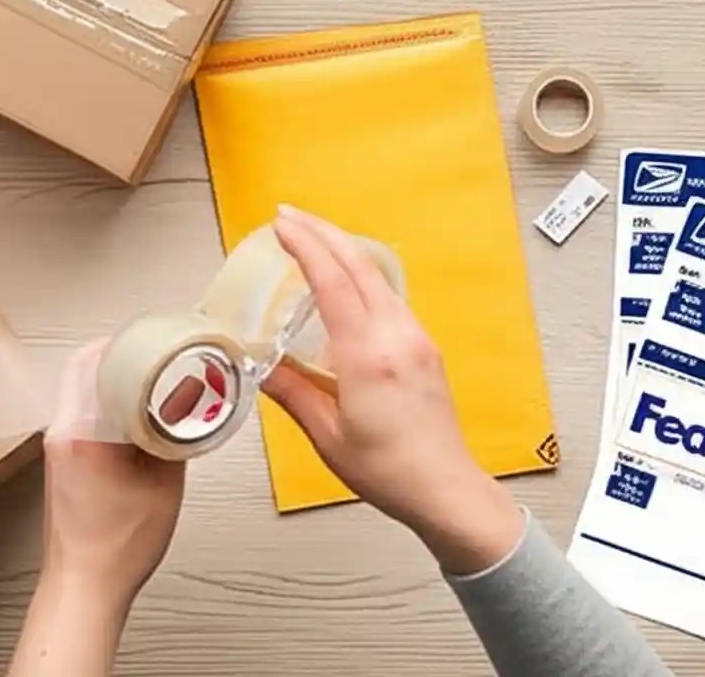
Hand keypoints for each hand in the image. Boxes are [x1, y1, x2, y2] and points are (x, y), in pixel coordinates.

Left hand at [10, 341, 184, 675]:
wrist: (83, 586)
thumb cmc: (115, 549)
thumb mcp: (163, 483)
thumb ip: (176, 433)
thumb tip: (191, 398)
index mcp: (83, 432)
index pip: (97, 361)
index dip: (129, 342)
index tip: (157, 336)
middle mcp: (62, 432)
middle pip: (85, 367)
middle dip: (122, 352)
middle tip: (157, 349)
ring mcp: (57, 445)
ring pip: (82, 388)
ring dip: (114, 377)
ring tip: (152, 379)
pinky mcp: (60, 458)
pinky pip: (83, 412)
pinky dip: (109, 402)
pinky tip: (136, 413)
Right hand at [262, 207, 524, 574]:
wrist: (445, 489)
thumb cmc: (389, 471)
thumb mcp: (326, 436)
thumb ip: (291, 393)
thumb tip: (260, 366)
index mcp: (368, 356)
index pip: (334, 283)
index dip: (306, 247)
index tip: (281, 225)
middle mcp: (397, 337)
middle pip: (359, 265)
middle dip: (322, 233)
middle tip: (289, 216)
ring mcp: (416, 339)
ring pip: (377, 277)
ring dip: (343, 251)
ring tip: (311, 240)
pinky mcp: (424, 347)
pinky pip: (389, 298)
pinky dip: (361, 277)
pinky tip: (344, 283)